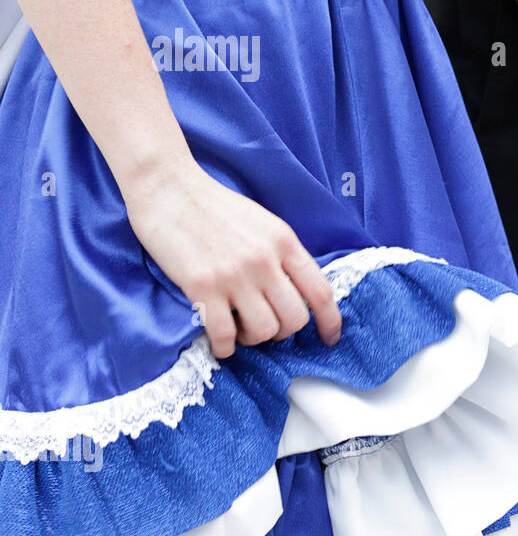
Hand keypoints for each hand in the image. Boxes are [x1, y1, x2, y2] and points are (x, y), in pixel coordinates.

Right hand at [122, 162, 342, 358]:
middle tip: (265, 326)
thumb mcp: (264, 224)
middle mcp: (265, 260)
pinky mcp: (202, 286)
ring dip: (254, 339)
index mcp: (285, 242)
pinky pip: (224, 334)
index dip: (330, 321)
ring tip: (239, 329)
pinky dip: (225, 347)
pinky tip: (220, 343)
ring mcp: (235, 275)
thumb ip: (283, 254)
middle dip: (284, 332)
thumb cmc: (214, 206)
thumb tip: (296, 291)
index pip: (321, 291)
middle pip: (295, 319)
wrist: (168, 187)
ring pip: (264, 330)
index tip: (329, 338)